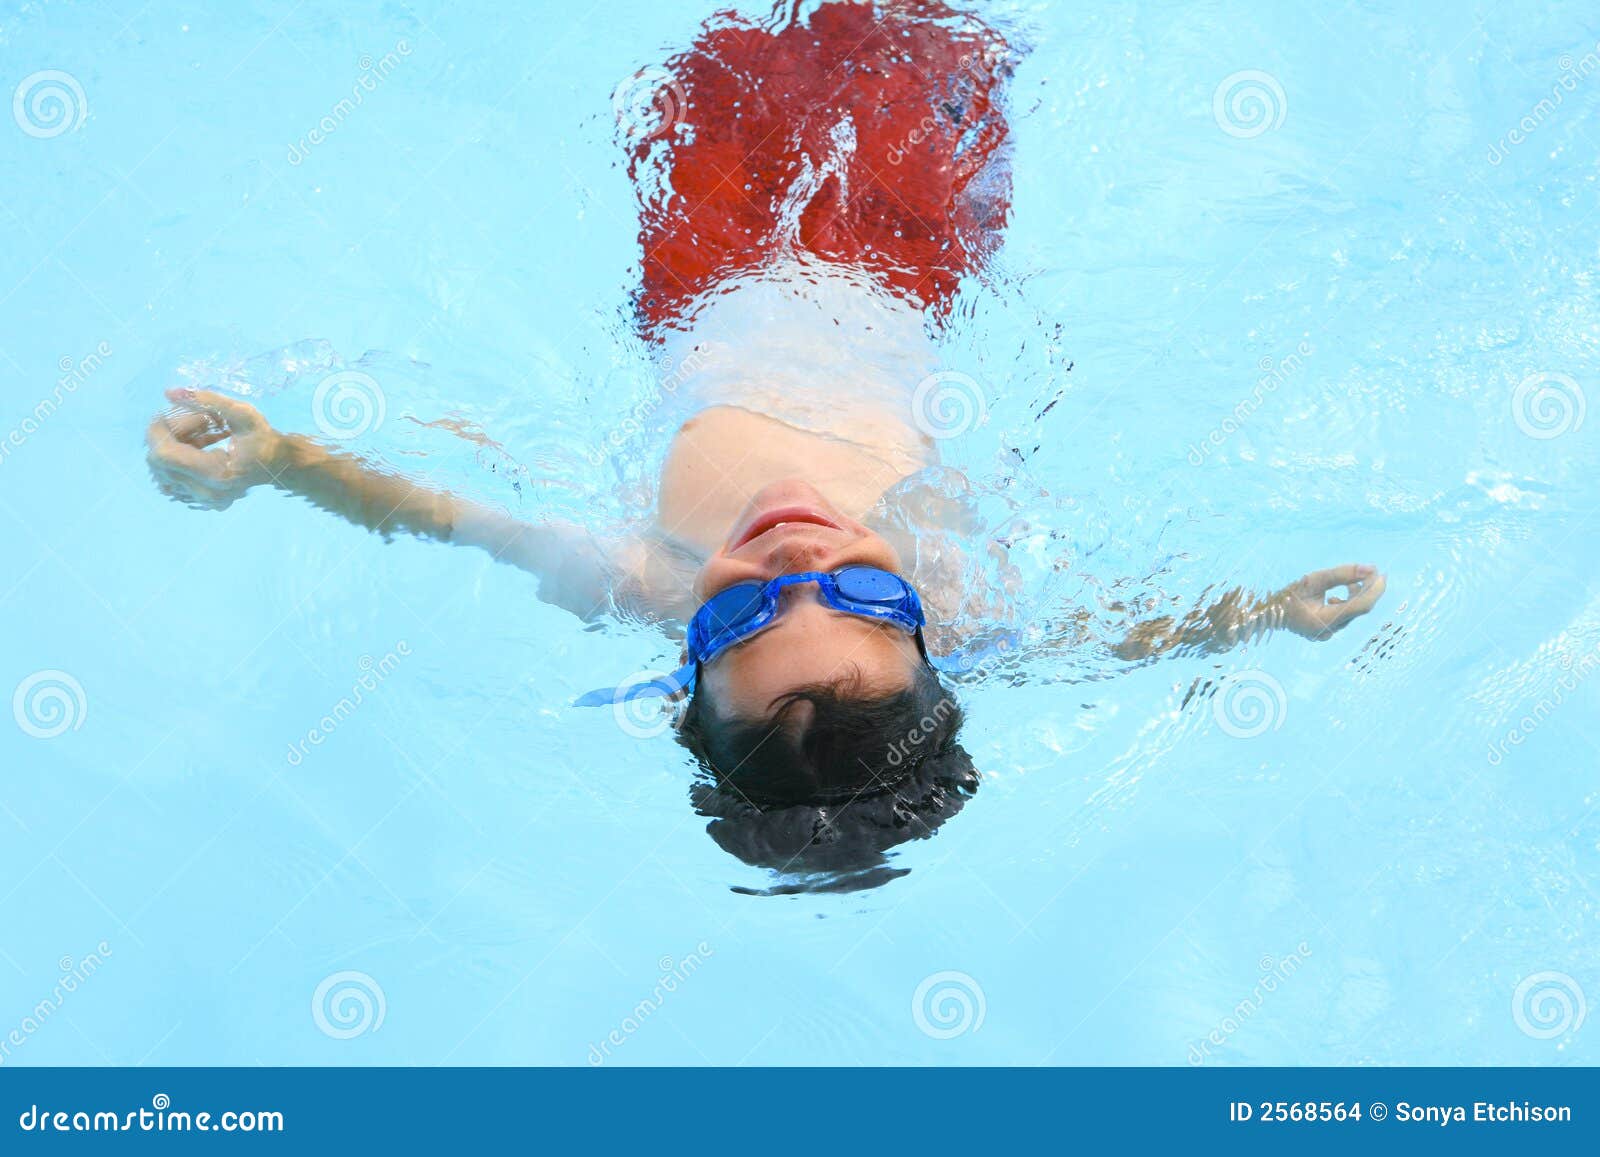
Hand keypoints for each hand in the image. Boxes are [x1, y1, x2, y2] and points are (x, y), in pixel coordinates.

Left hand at [146, 388, 282, 509]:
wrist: (278, 465)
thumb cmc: (263, 438)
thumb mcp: (243, 413)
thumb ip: (207, 400)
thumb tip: (169, 393)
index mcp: (216, 474)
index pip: (164, 455)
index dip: (158, 432)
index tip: (168, 412)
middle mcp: (206, 493)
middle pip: (159, 461)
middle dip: (169, 435)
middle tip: (196, 420)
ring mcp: (201, 500)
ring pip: (161, 468)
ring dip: (174, 444)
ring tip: (202, 431)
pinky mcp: (197, 500)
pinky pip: (169, 475)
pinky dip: (178, 455)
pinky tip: (199, 443)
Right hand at [1279, 564, 1386, 639]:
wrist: (1270, 613)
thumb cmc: (1289, 594)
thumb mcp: (1314, 579)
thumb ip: (1342, 574)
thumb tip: (1370, 568)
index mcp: (1321, 620)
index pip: (1359, 607)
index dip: (1374, 591)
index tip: (1382, 575)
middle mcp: (1327, 631)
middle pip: (1357, 609)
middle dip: (1367, 590)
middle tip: (1373, 572)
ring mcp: (1328, 635)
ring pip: (1352, 613)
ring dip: (1356, 595)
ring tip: (1350, 582)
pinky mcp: (1328, 633)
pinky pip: (1345, 617)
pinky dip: (1347, 604)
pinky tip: (1336, 596)